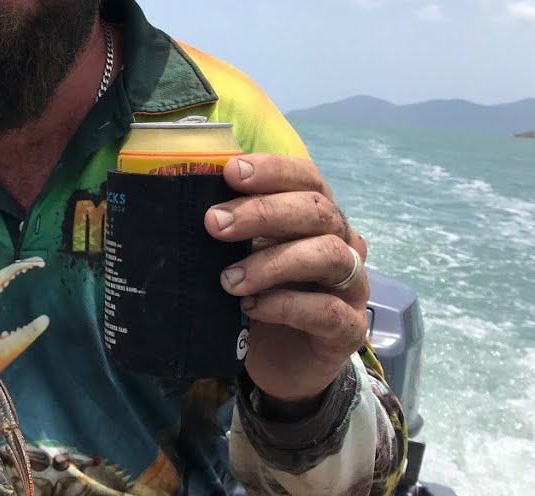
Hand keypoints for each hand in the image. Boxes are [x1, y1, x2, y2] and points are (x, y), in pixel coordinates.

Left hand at [206, 154, 369, 410]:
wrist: (277, 363)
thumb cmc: (257, 296)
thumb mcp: (238, 257)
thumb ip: (228, 230)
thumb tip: (183, 200)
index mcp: (315, 218)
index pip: (307, 178)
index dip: (274, 170)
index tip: (231, 172)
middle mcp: (342, 243)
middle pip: (317, 211)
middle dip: (264, 212)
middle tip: (215, 223)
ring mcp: (351, 286)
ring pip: (328, 256)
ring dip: (273, 262)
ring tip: (228, 280)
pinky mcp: (349, 329)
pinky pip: (328, 310)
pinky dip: (287, 305)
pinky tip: (252, 307)